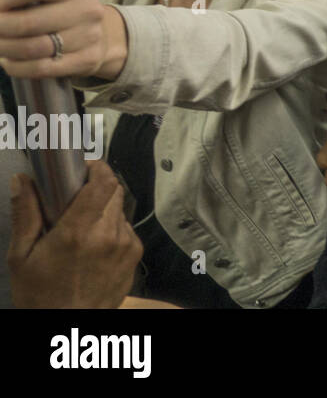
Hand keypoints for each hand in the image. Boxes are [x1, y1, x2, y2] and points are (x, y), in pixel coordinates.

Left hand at [0, 0, 115, 79]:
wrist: (101, 35)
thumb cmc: (62, 11)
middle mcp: (88, 10)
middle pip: (30, 22)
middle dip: (0, 28)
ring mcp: (90, 37)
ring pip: (33, 48)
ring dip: (5, 49)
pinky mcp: (87, 61)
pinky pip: (41, 68)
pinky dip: (16, 67)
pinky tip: (9, 61)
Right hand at [9, 160, 141, 308]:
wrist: (68, 326)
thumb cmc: (39, 293)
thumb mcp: (22, 256)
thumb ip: (26, 213)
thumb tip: (23, 179)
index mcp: (78, 231)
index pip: (103, 182)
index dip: (97, 168)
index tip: (83, 169)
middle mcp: (108, 234)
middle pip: (113, 192)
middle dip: (97, 189)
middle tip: (76, 200)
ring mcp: (126, 245)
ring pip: (120, 210)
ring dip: (104, 210)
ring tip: (82, 229)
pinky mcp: (135, 255)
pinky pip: (126, 229)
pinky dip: (113, 229)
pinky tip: (94, 246)